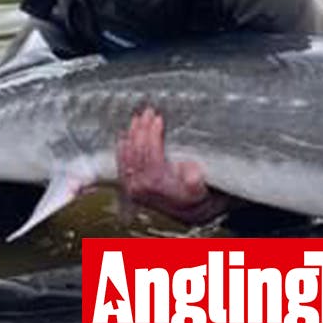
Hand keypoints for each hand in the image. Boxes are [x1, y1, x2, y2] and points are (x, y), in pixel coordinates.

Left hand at [116, 107, 230, 224]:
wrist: (191, 211)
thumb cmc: (196, 195)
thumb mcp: (201, 189)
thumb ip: (195, 182)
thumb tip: (192, 176)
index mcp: (156, 183)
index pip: (149, 151)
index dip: (153, 132)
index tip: (159, 117)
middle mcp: (140, 186)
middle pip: (136, 150)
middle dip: (141, 128)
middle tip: (148, 112)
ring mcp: (132, 187)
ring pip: (127, 154)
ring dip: (131, 134)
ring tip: (138, 118)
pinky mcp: (129, 186)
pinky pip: (121, 163)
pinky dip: (122, 147)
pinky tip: (124, 136)